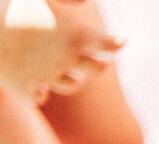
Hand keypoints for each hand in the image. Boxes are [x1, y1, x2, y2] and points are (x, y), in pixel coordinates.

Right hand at [0, 0, 121, 102]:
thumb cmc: (7, 3)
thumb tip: (88, 2)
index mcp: (74, 34)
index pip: (109, 44)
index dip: (119, 42)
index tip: (124, 40)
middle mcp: (64, 59)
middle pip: (97, 69)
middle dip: (100, 65)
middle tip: (102, 62)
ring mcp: (44, 76)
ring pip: (71, 84)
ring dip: (73, 79)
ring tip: (74, 76)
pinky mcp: (23, 87)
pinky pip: (40, 96)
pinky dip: (42, 91)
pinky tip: (42, 87)